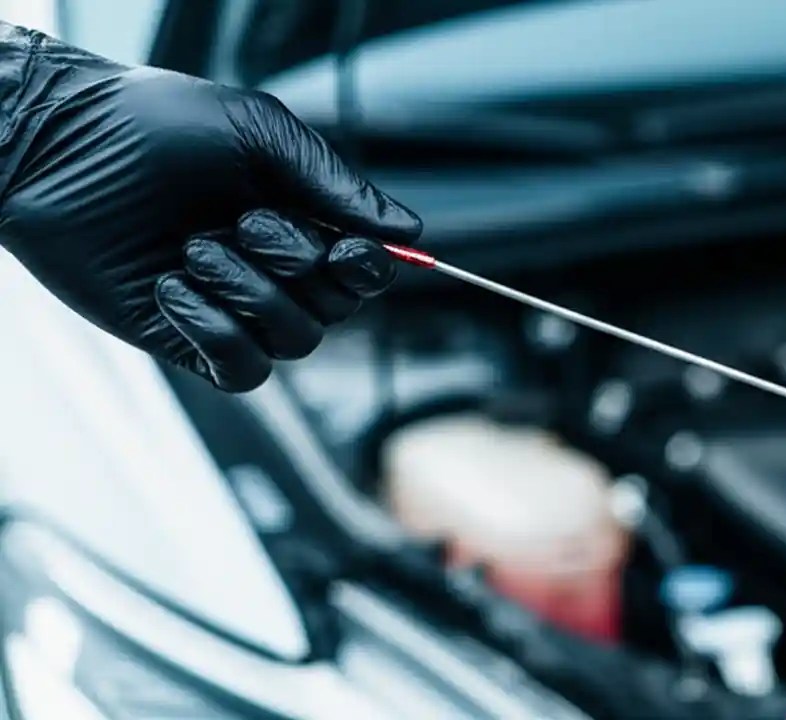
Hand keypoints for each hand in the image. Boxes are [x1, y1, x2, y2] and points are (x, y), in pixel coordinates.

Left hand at [0, 27, 419, 390]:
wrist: (56, 152)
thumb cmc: (151, 126)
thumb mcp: (258, 132)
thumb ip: (334, 181)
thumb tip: (408, 231)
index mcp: (301, 218)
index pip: (367, 268)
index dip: (368, 269)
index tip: (344, 249)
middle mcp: (275, 268)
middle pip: (338, 308)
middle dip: (293, 265)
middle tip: (240, 222)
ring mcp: (236, 308)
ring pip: (295, 340)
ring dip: (248, 293)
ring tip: (192, 250)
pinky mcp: (192, 340)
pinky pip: (243, 370)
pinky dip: (216, 332)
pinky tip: (172, 290)